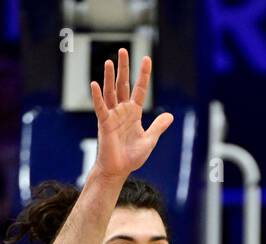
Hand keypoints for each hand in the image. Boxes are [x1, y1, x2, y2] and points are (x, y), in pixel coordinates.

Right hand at [89, 48, 172, 179]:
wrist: (118, 170)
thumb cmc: (132, 157)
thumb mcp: (149, 140)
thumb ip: (158, 126)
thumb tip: (170, 115)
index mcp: (134, 113)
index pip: (139, 89)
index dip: (143, 75)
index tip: (146, 59)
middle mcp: (122, 111)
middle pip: (123, 85)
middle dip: (123, 68)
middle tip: (122, 50)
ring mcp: (112, 116)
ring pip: (111, 92)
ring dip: (109, 77)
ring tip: (108, 61)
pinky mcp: (104, 123)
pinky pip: (101, 107)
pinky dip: (98, 97)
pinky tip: (95, 84)